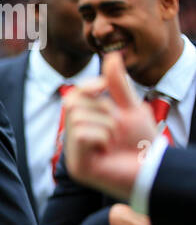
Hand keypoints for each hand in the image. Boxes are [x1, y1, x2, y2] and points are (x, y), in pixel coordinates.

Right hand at [63, 51, 162, 199]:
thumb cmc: (141, 140)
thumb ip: (118, 84)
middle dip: (102, 109)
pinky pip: (80, 135)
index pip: (74, 94)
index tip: (104, 86)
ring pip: (77, 119)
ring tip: (114, 139)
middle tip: (116, 125)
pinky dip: (101, 137)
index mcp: (84, 122)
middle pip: (72, 103)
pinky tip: (108, 150)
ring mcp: (73, 152)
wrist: (152, 168)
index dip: (88, 86)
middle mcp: (74, 136)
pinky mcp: (77, 165)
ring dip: (105, 125)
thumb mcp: (131, 106)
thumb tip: (111, 56)